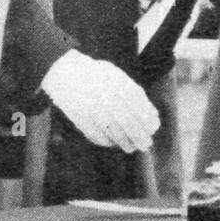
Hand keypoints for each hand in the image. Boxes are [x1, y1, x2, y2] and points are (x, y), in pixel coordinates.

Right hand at [41, 50, 159, 152]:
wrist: (65, 73)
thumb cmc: (100, 77)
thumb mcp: (118, 77)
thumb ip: (136, 94)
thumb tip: (154, 116)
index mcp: (116, 82)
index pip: (137, 104)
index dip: (146, 119)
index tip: (153, 128)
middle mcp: (104, 94)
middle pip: (126, 120)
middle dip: (138, 135)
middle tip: (146, 145)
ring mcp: (90, 106)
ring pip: (111, 130)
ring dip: (123, 142)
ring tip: (132, 148)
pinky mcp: (78, 116)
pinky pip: (95, 133)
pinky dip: (106, 141)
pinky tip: (114, 144)